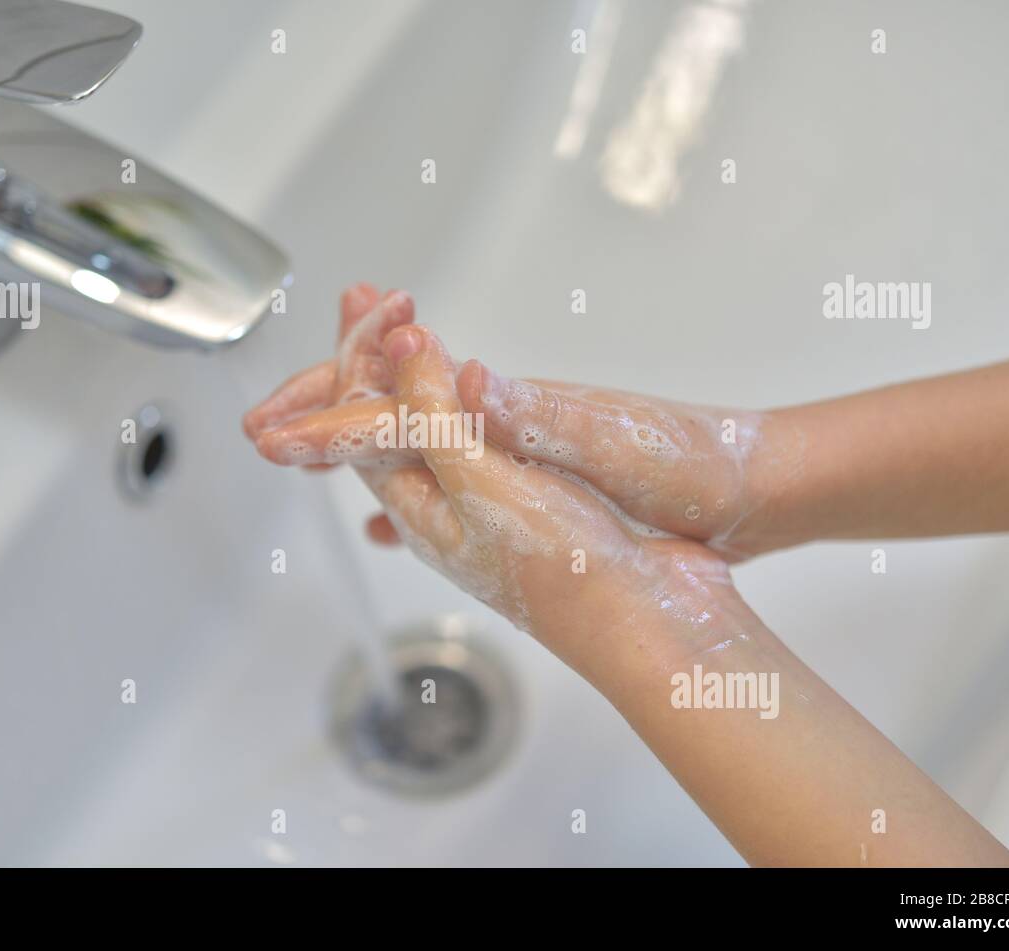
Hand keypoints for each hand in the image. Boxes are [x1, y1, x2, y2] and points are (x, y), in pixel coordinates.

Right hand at [245, 285, 796, 558]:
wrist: (746, 492)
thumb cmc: (689, 462)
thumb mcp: (611, 441)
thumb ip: (536, 416)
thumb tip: (463, 376)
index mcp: (508, 411)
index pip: (396, 405)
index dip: (331, 412)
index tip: (271, 427)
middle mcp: (502, 423)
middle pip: (390, 410)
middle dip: (323, 411)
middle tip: (262, 429)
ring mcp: (516, 452)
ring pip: (409, 443)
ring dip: (352, 443)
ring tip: (303, 454)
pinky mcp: (535, 481)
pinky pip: (447, 481)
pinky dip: (405, 491)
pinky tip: (389, 516)